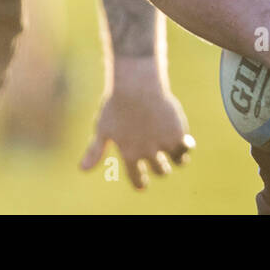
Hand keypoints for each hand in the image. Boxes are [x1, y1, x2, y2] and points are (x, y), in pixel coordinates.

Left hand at [79, 60, 194, 189]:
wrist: (137, 84)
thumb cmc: (116, 104)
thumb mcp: (103, 128)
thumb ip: (95, 151)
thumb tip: (82, 170)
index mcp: (129, 153)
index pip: (137, 178)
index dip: (140, 182)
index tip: (142, 184)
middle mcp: (148, 152)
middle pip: (160, 171)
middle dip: (161, 168)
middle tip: (160, 164)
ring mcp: (164, 143)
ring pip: (178, 162)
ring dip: (178, 159)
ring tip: (178, 155)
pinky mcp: (178, 132)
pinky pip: (187, 147)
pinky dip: (188, 146)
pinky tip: (187, 141)